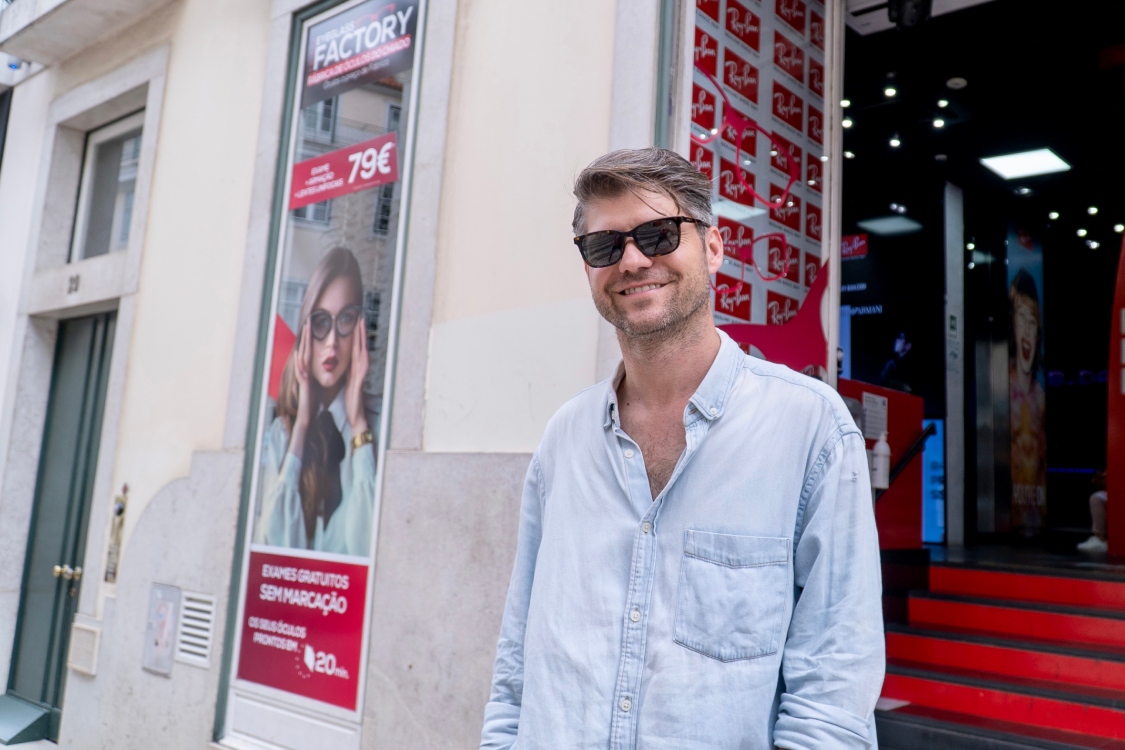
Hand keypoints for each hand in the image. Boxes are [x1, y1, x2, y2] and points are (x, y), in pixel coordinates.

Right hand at [289, 321, 313, 458]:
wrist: (307, 415)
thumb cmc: (312, 401)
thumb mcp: (317, 383)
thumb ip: (317, 374)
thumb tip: (322, 366)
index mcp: (309, 370)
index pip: (310, 351)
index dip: (312, 339)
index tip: (314, 326)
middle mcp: (304, 371)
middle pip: (305, 350)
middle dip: (307, 336)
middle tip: (308, 321)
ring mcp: (302, 377)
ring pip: (302, 356)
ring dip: (303, 343)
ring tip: (305, 330)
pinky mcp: (303, 384)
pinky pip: (301, 370)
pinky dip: (299, 361)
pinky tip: (299, 352)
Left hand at [345, 317, 369, 435]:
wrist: (355, 412)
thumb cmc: (351, 396)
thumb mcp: (348, 378)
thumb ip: (348, 368)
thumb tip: (346, 359)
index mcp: (356, 366)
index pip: (356, 346)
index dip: (356, 333)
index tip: (354, 320)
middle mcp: (361, 367)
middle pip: (361, 345)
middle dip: (360, 331)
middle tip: (360, 316)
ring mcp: (362, 372)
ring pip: (362, 351)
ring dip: (362, 338)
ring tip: (361, 325)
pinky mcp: (360, 379)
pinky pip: (361, 364)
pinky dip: (362, 354)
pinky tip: (362, 347)